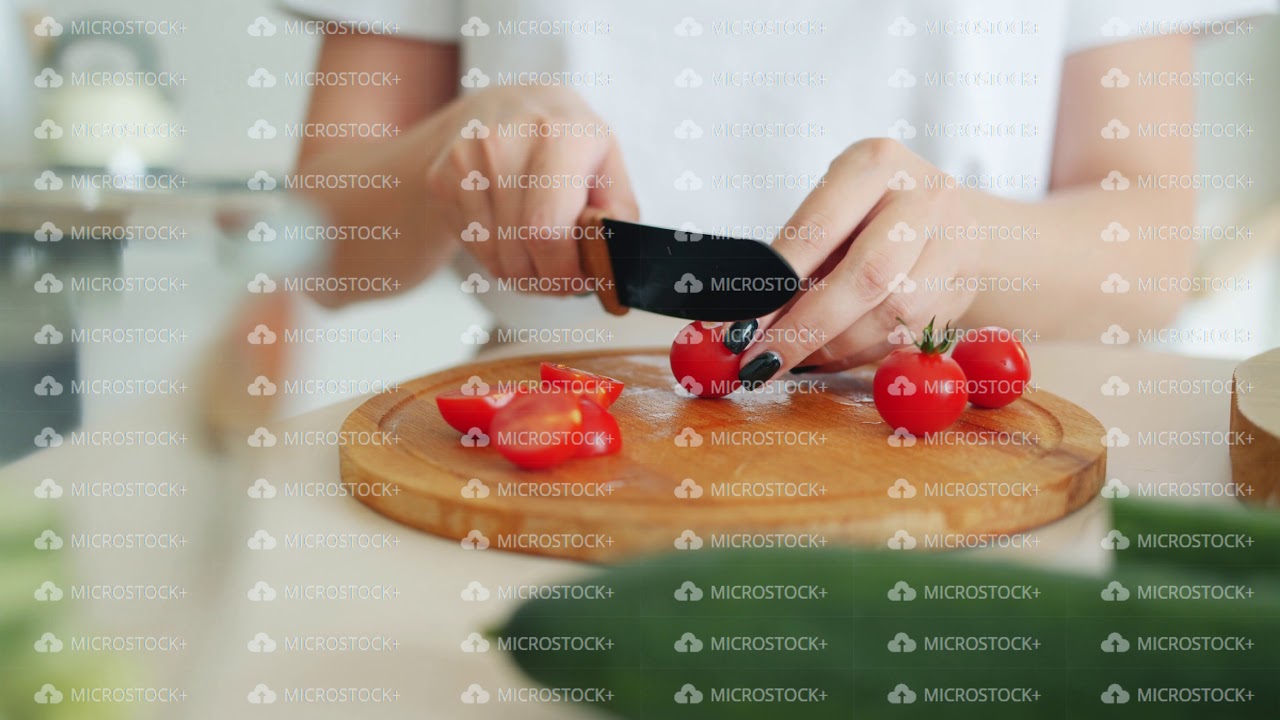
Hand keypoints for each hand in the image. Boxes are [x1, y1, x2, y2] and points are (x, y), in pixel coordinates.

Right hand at [428, 86, 636, 288]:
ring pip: (494, 257)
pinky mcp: (441, 177)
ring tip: (538, 256)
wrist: (503, 106)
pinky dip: (494, 256)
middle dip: (546, 280)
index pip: (547, 231)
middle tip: (560, 277)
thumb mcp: (607, 164)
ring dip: (521, 274)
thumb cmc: (566, 143)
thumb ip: (618, 214)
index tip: (578, 280)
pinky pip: (472, 247)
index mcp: (560, 134)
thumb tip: (607, 260)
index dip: (563, 271)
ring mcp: (465, 158)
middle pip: (519, 251)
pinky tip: (510, 233)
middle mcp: (506, 139)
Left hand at [737, 138, 981, 383]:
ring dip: (830, 348)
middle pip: (866, 276)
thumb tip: (742, 322)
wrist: (958, 223)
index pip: (820, 226)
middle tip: (759, 359)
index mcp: (876, 164)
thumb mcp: (832, 211)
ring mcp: (953, 244)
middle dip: (805, 327)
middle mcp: (924, 197)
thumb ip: (793, 258)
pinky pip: (904, 337)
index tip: (740, 324)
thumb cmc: (872, 215)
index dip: (777, 282)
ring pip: (890, 315)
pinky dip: (856, 354)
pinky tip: (825, 356)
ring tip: (788, 359)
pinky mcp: (961, 289)